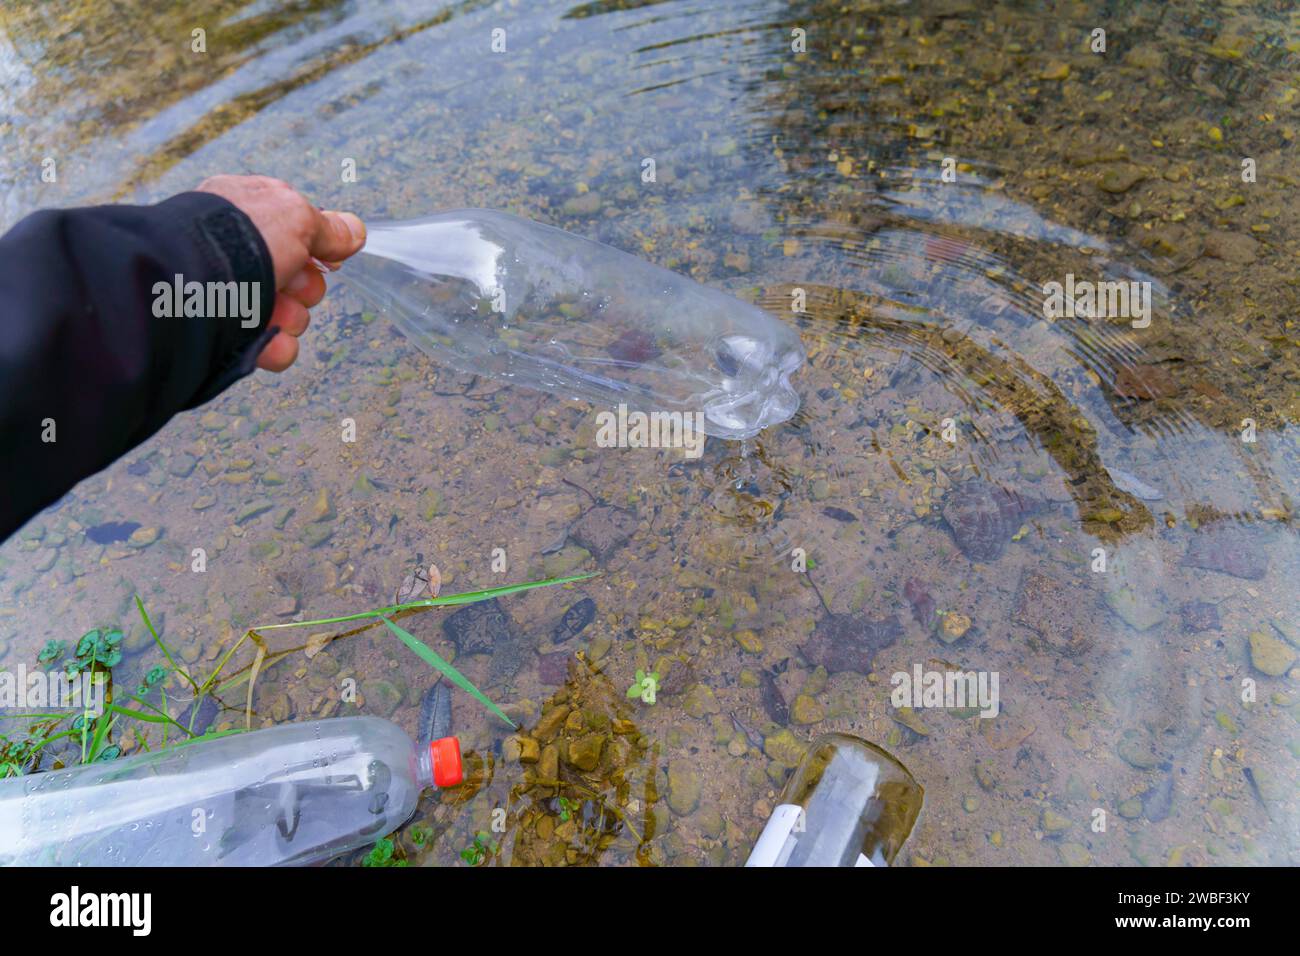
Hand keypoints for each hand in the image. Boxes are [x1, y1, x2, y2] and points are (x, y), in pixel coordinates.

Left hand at [195, 175, 364, 370]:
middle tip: (292, 284)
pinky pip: (270, 343)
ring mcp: (231, 293)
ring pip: (288, 312)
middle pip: (297, 276)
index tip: (324, 256)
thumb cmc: (237, 238)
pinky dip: (276, 346)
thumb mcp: (296, 217)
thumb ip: (328, 228)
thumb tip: (355, 230)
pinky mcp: (227, 332)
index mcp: (246, 209)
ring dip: (292, 317)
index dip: (316, 245)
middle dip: (303, 287)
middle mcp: (237, 250)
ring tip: (275, 314)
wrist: (189, 286)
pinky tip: (270, 340)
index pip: (295, 229)